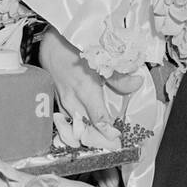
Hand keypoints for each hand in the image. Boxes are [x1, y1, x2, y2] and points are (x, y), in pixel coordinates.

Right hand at [39, 28, 132, 145]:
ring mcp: (62, 103)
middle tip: (111, 144)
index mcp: (86, 92)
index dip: (110, 132)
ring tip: (98, 139)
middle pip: (86, 129)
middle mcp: (73, 101)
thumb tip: (137, 82)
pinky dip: (75, 125)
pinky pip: (66, 119)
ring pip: (75, 126)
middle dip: (98, 138)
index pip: (100, 121)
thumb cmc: (75, 50)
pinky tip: (82, 127)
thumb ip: (119, 76)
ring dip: (87, 133)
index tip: (118, 138)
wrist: (49, 43)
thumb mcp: (100, 61)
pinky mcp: (56, 102)